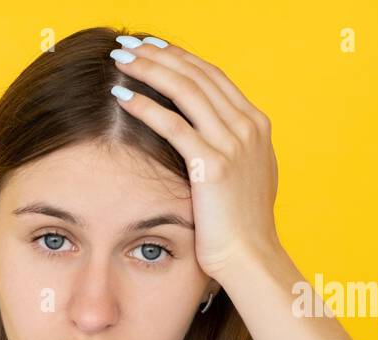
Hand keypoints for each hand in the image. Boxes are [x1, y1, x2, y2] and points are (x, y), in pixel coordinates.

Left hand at [109, 36, 282, 281]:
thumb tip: (211, 140)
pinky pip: (174, 126)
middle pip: (198, 75)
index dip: (180, 59)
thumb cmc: (240, 226)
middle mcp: (248, 127)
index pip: (213, 77)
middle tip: (129, 43)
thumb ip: (231, 151)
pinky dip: (146, 107)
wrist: (251, 258)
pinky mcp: (213, 166)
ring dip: (150, 71)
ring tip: (121, 59)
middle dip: (160, 55)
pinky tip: (122, 97)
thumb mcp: (244, 178)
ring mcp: (234, 144)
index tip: (152, 48)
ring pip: (186, 92)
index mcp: (256, 125)